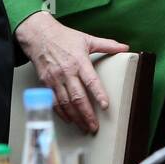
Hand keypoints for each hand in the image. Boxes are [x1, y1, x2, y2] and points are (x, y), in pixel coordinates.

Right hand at [16, 10, 128, 133]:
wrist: (39, 35)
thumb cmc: (64, 37)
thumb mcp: (87, 39)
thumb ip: (107, 45)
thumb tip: (125, 47)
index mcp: (79, 61)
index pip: (91, 80)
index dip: (98, 94)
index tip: (106, 106)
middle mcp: (67, 72)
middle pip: (78, 97)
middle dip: (87, 114)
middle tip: (94, 127)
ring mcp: (55, 79)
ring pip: (66, 103)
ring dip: (75, 117)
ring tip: (84, 127)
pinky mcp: (45, 83)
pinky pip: (53, 102)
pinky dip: (61, 113)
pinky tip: (69, 120)